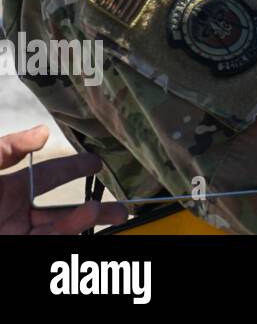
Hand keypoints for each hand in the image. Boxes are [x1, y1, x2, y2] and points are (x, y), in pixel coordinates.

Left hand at [0, 125, 127, 234]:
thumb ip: (7, 147)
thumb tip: (43, 132)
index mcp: (8, 190)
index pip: (49, 175)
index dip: (74, 166)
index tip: (97, 162)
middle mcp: (16, 212)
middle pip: (61, 208)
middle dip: (94, 205)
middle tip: (121, 202)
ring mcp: (19, 232)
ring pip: (61, 226)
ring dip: (90, 217)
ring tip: (118, 212)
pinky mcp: (20, 247)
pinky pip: (51, 237)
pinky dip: (72, 226)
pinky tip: (90, 215)